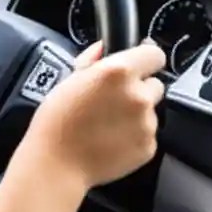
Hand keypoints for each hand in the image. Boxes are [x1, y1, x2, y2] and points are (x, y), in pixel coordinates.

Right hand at [19, 41, 165, 189]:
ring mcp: (146, 123)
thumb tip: (104, 48)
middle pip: (154, 84)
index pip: (154, 54)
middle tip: (114, 100)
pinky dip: (134, 136)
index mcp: (118, 72)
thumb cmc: (56, 122)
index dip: (146, 59)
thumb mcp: (69, 79)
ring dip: (135, 114)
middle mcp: (138, 95)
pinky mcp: (148, 146)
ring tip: (107, 124)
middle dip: (139, 89)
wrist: (57, 163)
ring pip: (150, 111)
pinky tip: (111, 139)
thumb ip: (93, 59)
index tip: (140, 65)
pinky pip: (147, 134)